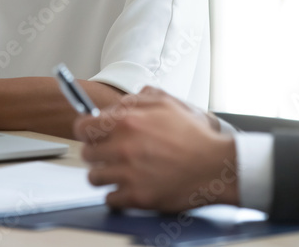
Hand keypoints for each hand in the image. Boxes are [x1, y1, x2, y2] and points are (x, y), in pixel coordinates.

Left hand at [74, 87, 239, 211]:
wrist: (215, 166)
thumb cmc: (195, 136)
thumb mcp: (167, 103)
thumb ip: (138, 99)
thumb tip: (117, 104)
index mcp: (127, 122)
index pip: (83, 126)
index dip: (86, 130)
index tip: (92, 134)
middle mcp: (123, 147)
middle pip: (86, 153)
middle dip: (97, 152)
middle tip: (110, 154)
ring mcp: (129, 174)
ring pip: (94, 177)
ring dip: (104, 175)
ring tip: (120, 171)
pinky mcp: (137, 197)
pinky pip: (110, 199)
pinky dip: (117, 195)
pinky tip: (129, 186)